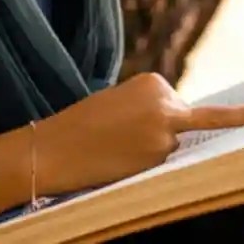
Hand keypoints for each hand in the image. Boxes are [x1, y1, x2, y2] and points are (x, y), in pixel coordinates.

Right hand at [37, 73, 243, 192]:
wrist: (58, 149)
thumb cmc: (86, 122)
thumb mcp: (122, 98)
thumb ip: (152, 106)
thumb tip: (185, 129)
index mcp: (155, 82)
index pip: (170, 101)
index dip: (150, 113)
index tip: (127, 116)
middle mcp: (166, 103)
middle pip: (180, 119)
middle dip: (160, 128)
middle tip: (122, 133)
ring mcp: (166, 132)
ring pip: (172, 142)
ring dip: (152, 146)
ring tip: (117, 146)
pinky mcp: (160, 158)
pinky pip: (162, 160)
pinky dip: (146, 161)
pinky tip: (121, 158)